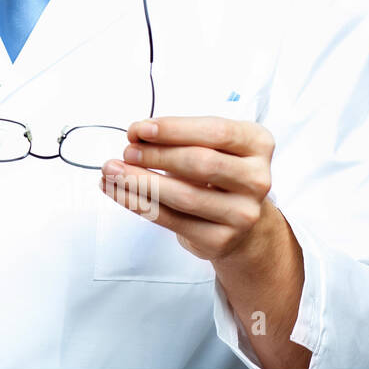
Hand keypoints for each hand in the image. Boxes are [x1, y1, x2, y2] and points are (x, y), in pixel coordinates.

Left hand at [99, 116, 276, 263]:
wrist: (241, 221)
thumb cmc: (217, 172)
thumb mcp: (210, 145)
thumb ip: (179, 137)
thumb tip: (136, 136)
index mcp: (257, 144)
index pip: (216, 132)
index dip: (174, 129)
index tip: (140, 129)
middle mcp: (257, 180)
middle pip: (200, 163)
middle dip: (156, 156)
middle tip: (126, 151)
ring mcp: (243, 214)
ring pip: (183, 195)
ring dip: (139, 181)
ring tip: (111, 170)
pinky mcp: (220, 239)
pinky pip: (170, 220)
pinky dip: (136, 203)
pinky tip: (116, 190)